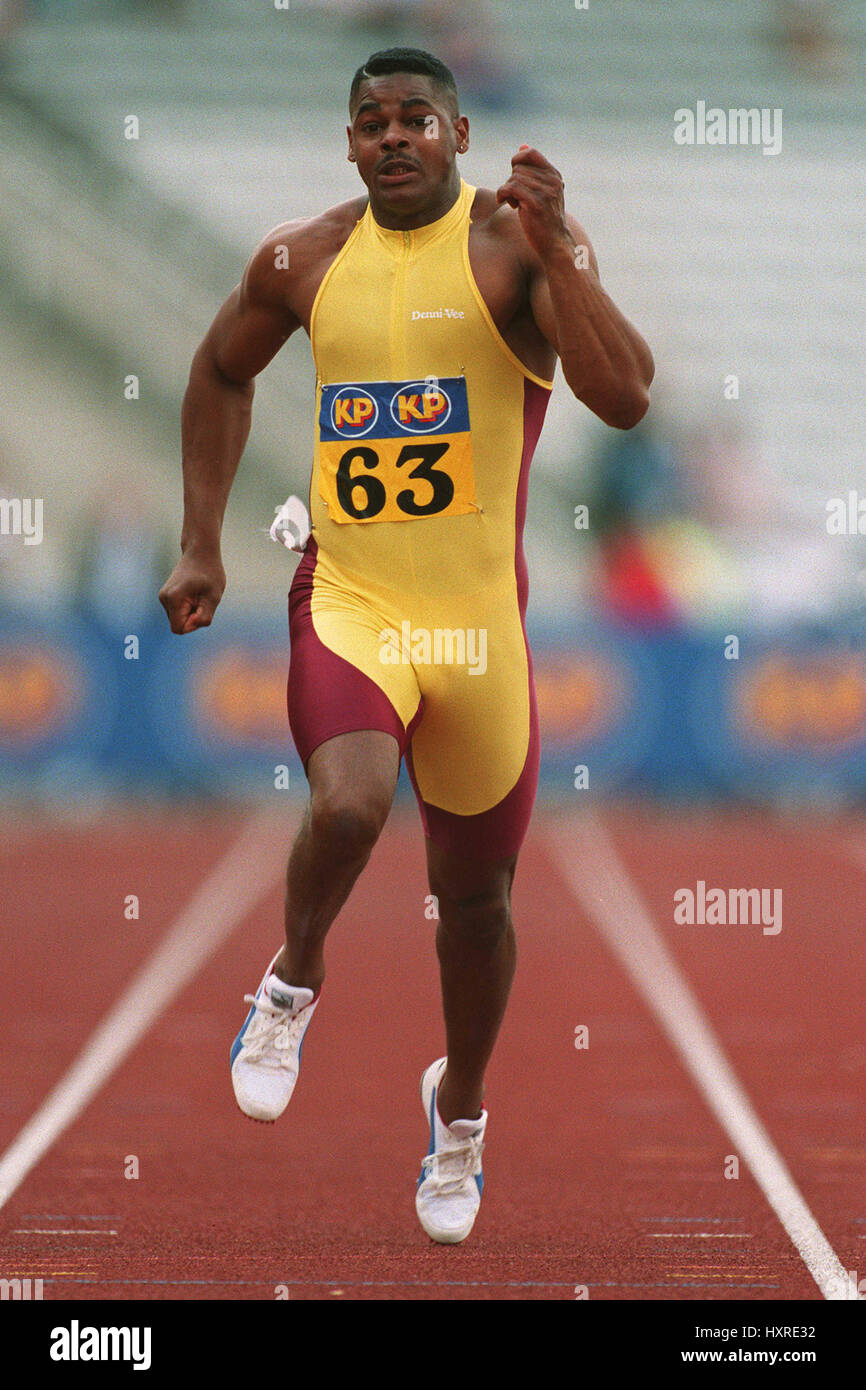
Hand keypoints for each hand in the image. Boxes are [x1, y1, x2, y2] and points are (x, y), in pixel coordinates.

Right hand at [158, 549, 225, 633]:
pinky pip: (178, 612)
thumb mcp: (214, 597)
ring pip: (178, 619)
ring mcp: (163, 597)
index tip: (203, 608)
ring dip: (191, 613)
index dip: (194, 625)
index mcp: (174, 598)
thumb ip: (205, 616)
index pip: (179, 629)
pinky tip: (195, 594)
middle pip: (178, 625)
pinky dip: (188, 608)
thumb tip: (191, 626)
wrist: (200, 552)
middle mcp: (164, 598)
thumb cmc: (210, 573)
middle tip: (203, 600)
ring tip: (199, 595)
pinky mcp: (166, 596)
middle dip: (193, 618)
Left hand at [495, 144, 571, 260]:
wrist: (555, 244)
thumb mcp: (542, 191)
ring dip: (507, 191)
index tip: (514, 176)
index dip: (517, 161)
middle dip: (511, 181)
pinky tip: (508, 204)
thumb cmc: (545, 219)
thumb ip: (533, 170)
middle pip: (518, 168)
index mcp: (554, 175)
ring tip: (514, 203)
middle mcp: (552, 181)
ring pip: (513, 178)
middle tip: (515, 197)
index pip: (531, 154)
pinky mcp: (536, 203)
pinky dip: (503, 195)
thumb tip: (523, 146)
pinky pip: (510, 188)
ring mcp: (545, 192)